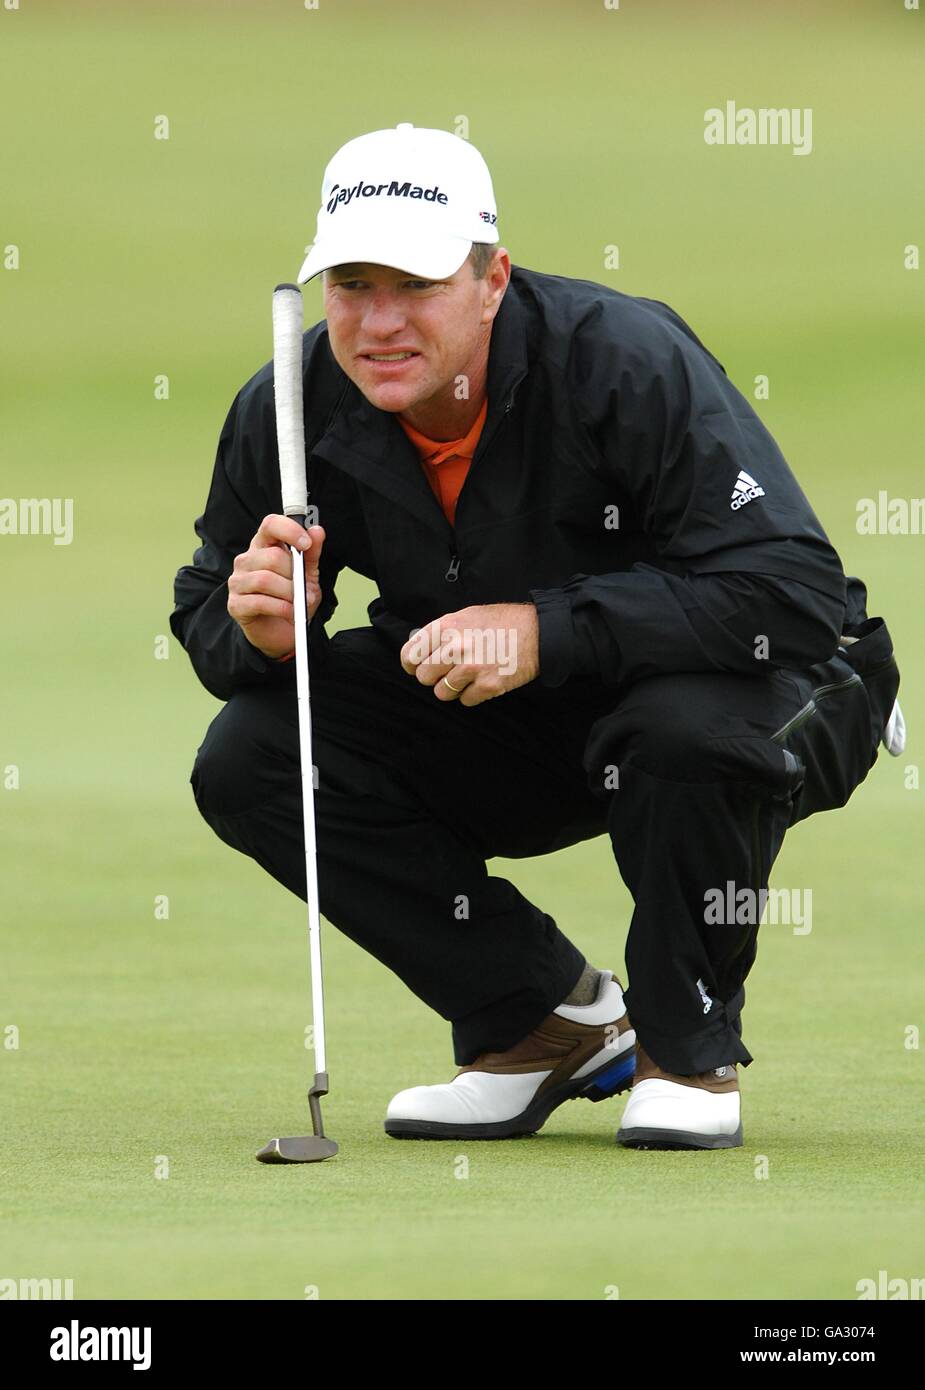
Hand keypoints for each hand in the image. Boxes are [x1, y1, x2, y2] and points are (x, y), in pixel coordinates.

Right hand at [227, 513, 325, 659]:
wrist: (283, 633)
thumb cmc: (292, 599)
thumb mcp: (308, 575)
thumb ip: (311, 553)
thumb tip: (317, 531)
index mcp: (264, 546)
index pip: (270, 525)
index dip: (289, 530)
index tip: (306, 543)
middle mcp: (247, 560)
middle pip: (272, 557)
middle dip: (295, 575)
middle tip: (307, 590)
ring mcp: (238, 582)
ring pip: (265, 580)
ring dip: (289, 594)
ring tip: (300, 603)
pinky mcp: (235, 604)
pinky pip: (259, 602)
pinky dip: (281, 608)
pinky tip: (290, 613)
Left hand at [400, 602, 539, 705]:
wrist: (539, 632)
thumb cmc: (502, 622)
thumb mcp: (466, 615)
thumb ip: (442, 632)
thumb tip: (421, 650)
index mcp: (447, 627)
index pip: (411, 654)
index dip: (411, 664)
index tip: (416, 667)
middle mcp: (456, 647)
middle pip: (424, 676)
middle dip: (434, 676)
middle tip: (448, 671)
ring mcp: (472, 668)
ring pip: (442, 692)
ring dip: (452, 688)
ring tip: (467, 677)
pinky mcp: (488, 686)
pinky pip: (465, 701)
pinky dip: (472, 695)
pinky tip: (483, 681)